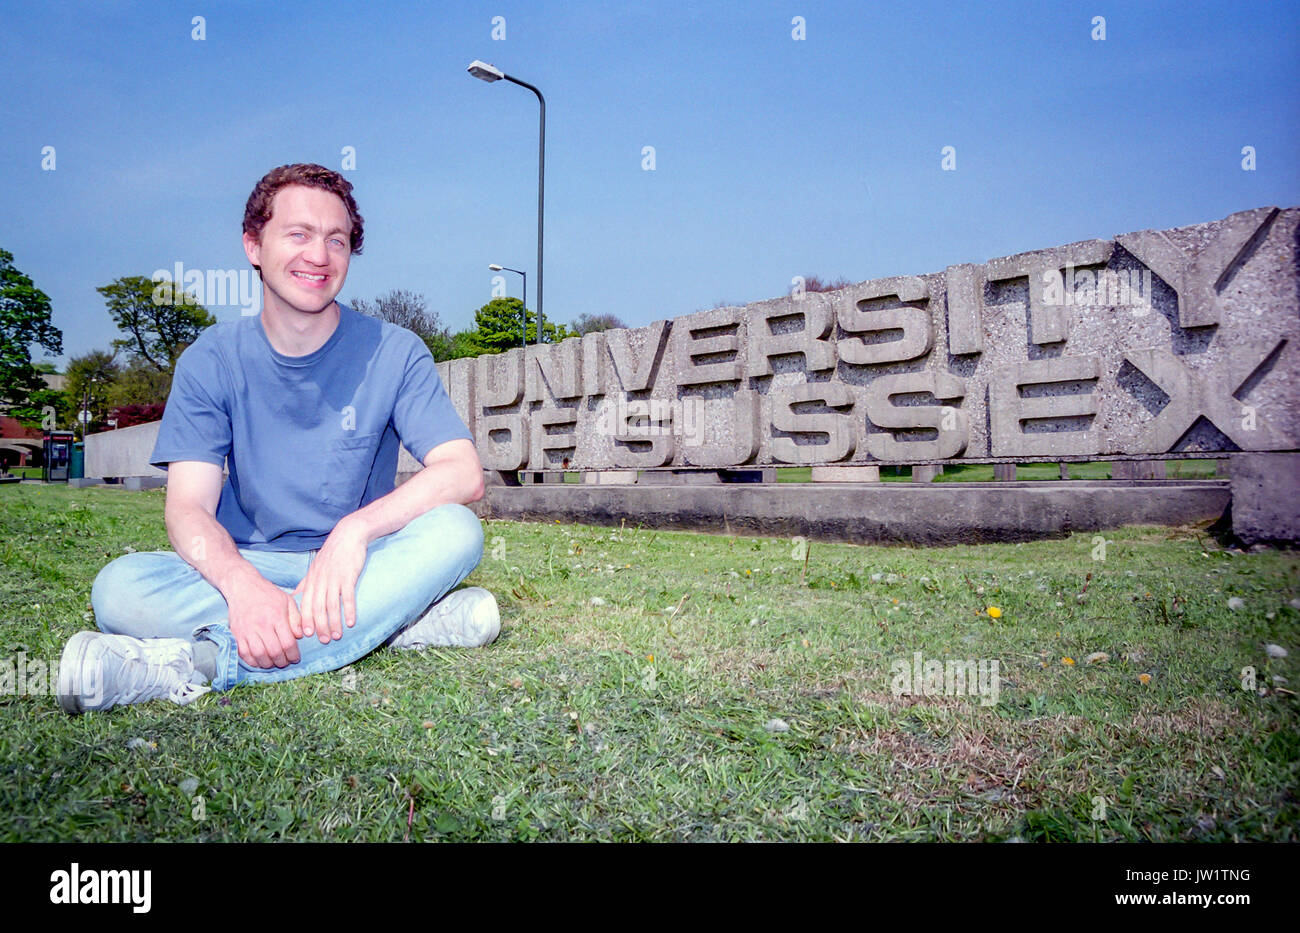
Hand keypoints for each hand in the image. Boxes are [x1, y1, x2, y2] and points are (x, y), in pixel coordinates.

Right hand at [226, 573, 303, 668]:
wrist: (242, 586)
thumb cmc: (268, 593)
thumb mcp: (288, 601)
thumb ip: (296, 618)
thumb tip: (300, 636)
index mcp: (276, 617)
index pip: (288, 643)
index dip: (293, 655)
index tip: (296, 658)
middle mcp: (261, 625)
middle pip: (274, 652)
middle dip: (282, 662)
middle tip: (285, 663)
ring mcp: (247, 630)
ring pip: (258, 655)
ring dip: (268, 664)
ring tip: (273, 663)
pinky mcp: (236, 633)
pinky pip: (243, 653)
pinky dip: (252, 661)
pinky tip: (259, 661)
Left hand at [294, 518, 369, 644]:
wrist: (348, 535)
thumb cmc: (333, 553)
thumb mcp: (315, 567)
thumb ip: (306, 583)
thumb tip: (294, 597)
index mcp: (311, 580)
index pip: (304, 604)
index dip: (304, 620)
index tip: (306, 636)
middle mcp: (320, 581)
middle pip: (316, 608)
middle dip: (319, 626)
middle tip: (324, 641)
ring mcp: (334, 579)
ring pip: (331, 605)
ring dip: (334, 622)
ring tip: (337, 636)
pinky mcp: (348, 576)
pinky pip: (347, 596)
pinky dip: (348, 611)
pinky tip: (351, 622)